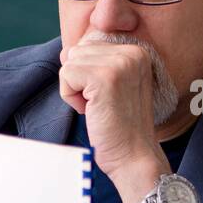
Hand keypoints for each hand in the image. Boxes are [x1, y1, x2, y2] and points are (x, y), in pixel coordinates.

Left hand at [58, 39, 166, 182]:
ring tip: (97, 107)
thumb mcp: (111, 86)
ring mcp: (121, 63)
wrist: (133, 157)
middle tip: (101, 104)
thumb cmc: (119, 126)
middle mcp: (133, 52)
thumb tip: (65, 51)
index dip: (87, 76)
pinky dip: (70, 97)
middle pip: (77, 51)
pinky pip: (66, 75)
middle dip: (79, 81)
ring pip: (69, 62)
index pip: (89, 46)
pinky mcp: (105, 77)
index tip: (107, 98)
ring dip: (74, 89)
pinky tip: (90, 110)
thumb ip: (93, 63)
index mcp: (137, 52)